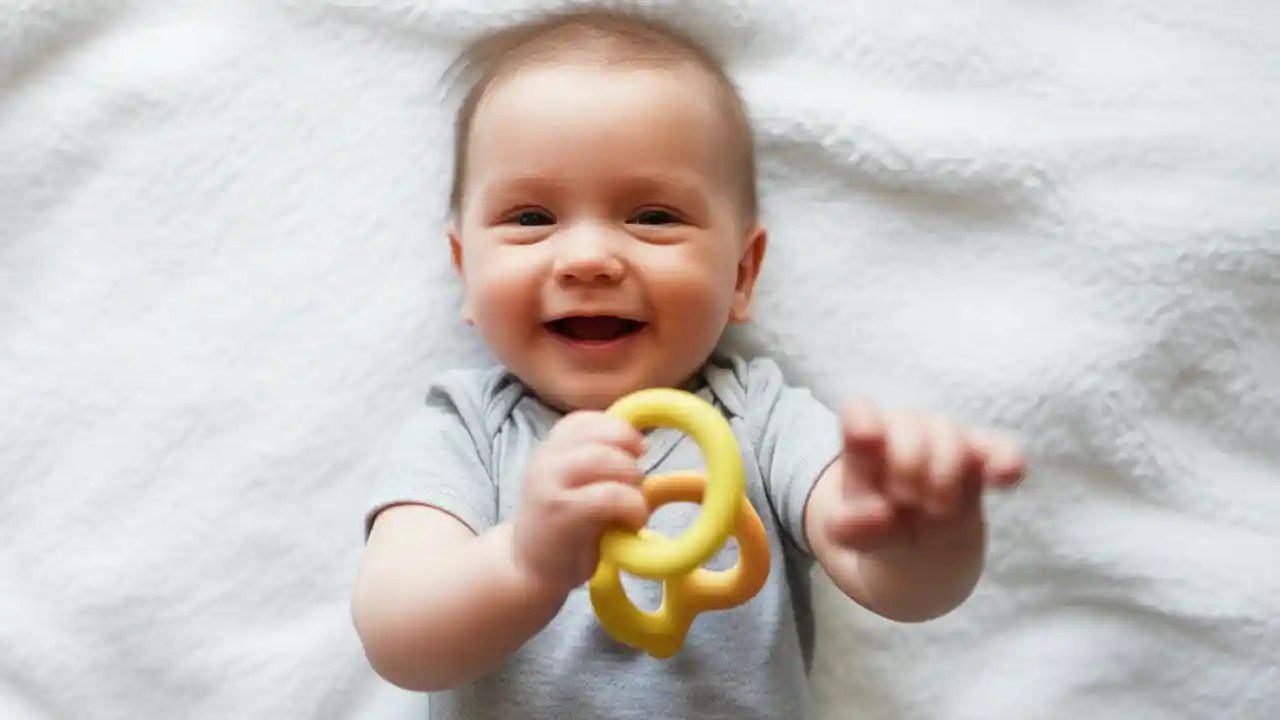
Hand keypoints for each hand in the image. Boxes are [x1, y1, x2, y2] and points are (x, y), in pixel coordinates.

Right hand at [512, 411, 649, 592]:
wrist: (528, 568)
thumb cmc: (563, 525)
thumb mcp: (574, 482)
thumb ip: (597, 460)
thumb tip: (641, 441)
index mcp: (550, 448)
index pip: (587, 420)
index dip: (620, 431)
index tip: (637, 451)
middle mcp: (546, 459)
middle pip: (603, 437)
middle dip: (631, 457)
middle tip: (636, 484)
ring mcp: (550, 484)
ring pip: (606, 460)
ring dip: (633, 481)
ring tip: (634, 506)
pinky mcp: (562, 512)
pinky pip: (609, 496)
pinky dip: (631, 506)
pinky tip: (632, 522)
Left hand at [823, 396, 1024, 554]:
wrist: (920, 546)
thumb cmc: (878, 527)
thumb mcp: (853, 534)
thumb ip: (853, 528)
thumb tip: (881, 515)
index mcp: (863, 443)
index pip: (859, 412)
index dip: (864, 421)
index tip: (867, 440)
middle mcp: (904, 430)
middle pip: (909, 427)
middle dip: (908, 469)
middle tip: (906, 502)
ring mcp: (947, 439)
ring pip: (950, 438)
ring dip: (944, 481)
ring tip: (934, 512)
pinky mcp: (985, 457)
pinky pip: (1000, 450)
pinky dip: (1004, 461)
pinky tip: (1005, 477)